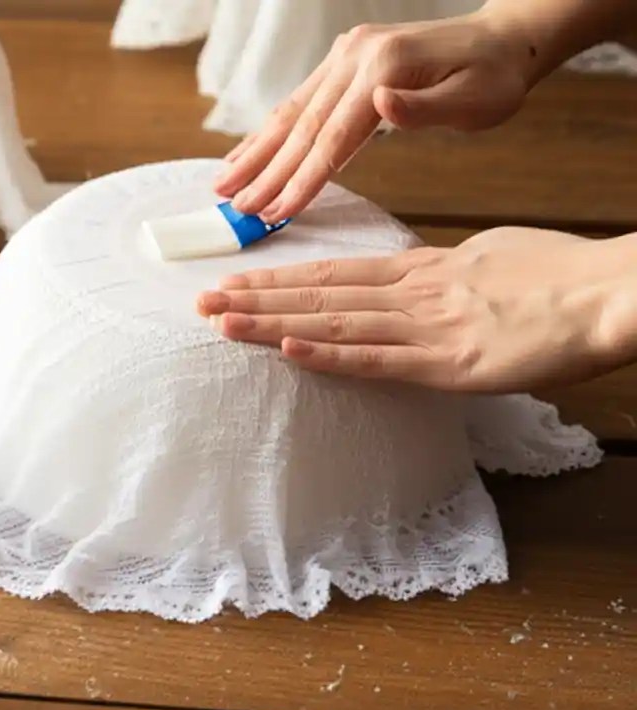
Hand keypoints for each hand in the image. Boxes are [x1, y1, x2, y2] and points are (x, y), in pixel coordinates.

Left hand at [195, 229, 636, 392]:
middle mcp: (414, 294)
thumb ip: (445, 275)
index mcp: (425, 271)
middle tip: (200, 300)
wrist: (612, 292)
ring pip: (335, 322)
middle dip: (257, 298)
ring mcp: (428, 327)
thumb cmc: (563, 277)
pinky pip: (379, 360)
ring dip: (274, 322)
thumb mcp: (490, 261)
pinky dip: (330, 355)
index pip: (336, 274)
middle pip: (320, 295)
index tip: (237, 280)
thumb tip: (424, 280)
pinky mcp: (450, 361)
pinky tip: (288, 349)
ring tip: (221, 320)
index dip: (282, 279)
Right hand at [213, 12, 533, 223]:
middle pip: (301, 124)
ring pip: (291, 110)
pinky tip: (248, 151)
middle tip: (234, 207)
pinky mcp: (342, 59)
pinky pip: (299, 100)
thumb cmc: (495, 78)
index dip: (303, 178)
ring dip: (254, 150)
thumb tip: (380, 107)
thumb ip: (425, 108)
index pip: (334, 136)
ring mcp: (345, 54)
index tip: (276, 213)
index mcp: (385, 67)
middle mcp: (356, 55)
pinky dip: (271, 130)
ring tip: (223, 184)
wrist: (502, 40)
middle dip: (264, 171)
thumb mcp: (478, 99)